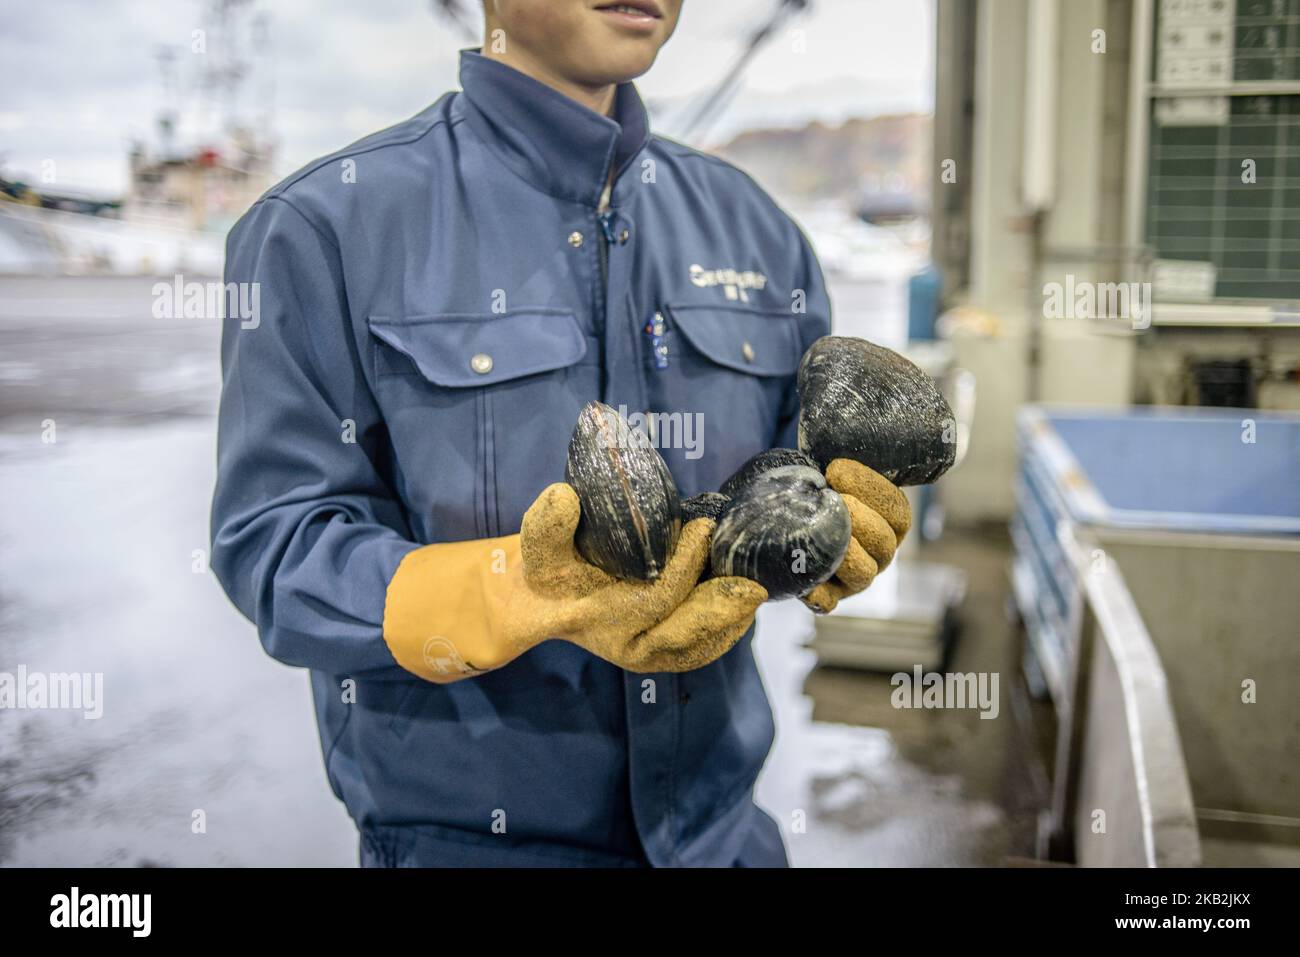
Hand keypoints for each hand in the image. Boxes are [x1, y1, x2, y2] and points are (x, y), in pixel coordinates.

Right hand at [503, 484, 767, 671]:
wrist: (546, 599)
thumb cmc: (550, 565)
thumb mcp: (539, 541)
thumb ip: (548, 521)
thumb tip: (566, 497)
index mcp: (598, 619)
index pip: (651, 599)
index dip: (682, 567)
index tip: (701, 529)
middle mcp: (625, 644)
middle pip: (682, 634)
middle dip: (719, 609)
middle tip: (752, 585)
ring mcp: (646, 653)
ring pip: (697, 647)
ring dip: (729, 622)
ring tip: (754, 593)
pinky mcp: (662, 652)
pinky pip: (700, 650)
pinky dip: (725, 632)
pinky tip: (743, 606)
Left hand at [801, 460, 910, 614]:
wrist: (783, 519)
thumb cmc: (814, 492)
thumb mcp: (833, 476)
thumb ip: (842, 469)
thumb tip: (833, 463)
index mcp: (889, 525)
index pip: (898, 512)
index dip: (872, 489)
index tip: (835, 469)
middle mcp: (878, 555)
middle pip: (884, 542)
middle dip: (857, 516)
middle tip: (830, 498)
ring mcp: (853, 580)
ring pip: (863, 573)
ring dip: (842, 548)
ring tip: (818, 527)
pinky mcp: (826, 597)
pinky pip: (827, 603)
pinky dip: (818, 593)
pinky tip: (807, 578)